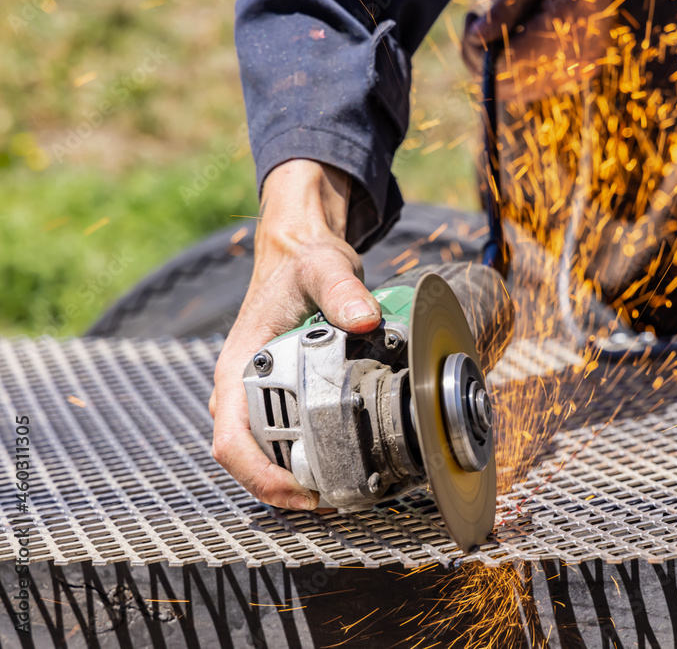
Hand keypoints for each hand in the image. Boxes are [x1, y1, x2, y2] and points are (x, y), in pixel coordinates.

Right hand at [209, 160, 381, 509]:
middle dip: (286, 490)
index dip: (263, 477)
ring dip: (296, 480)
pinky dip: (306, 459)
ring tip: (343, 491)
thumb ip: (342, 289)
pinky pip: (282, 440)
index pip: (232, 442)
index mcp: (238, 368)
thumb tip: (364, 319)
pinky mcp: (276, 398)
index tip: (302, 493)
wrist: (299, 257)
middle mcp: (240, 390)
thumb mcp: (323, 268)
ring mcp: (256, 397)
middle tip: (337, 500)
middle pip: (248, 461)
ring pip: (265, 456)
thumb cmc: (303, 265)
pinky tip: (341, 465)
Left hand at [462, 0, 615, 100]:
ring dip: (496, 70)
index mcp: (570, 27)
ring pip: (520, 92)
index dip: (480, 53)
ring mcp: (581, 69)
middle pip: (510, 87)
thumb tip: (477, 38)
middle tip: (475, 30)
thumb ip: (505, 9)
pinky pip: (537, 87)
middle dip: (482, 64)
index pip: (508, 65)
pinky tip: (513, 43)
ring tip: (491, 33)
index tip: (473, 25)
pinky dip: (516, 72)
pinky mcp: (581, 73)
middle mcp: (579, 58)